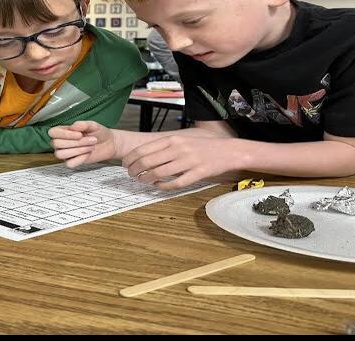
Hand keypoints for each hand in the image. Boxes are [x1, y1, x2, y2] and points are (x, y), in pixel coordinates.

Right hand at [49, 121, 122, 167]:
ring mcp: (66, 153)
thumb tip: (74, 126)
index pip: (53, 133)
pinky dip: (79, 159)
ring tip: (90, 146)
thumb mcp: (92, 125)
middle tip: (91, 140)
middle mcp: (62, 142)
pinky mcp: (72, 162)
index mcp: (63, 131)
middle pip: (56, 144)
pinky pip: (69, 164)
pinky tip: (87, 154)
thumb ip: (82, 124)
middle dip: (76, 142)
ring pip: (60, 154)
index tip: (79, 134)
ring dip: (78, 150)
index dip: (65, 134)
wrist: (109, 143)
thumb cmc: (99, 133)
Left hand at [122, 135, 238, 189]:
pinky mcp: (197, 173)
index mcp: (173, 140)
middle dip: (134, 170)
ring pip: (159, 173)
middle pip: (147, 162)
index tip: (125, 164)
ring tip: (142, 181)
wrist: (228, 151)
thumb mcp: (182, 140)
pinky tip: (158, 186)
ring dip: (146, 179)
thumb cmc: (203, 146)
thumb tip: (144, 155)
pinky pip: (175, 183)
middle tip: (131, 175)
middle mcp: (178, 149)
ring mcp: (188, 161)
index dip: (130, 159)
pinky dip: (163, 186)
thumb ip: (165, 146)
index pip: (144, 149)